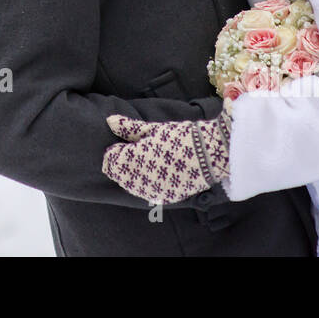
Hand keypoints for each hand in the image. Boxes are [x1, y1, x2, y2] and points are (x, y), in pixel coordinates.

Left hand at [101, 111, 230, 204]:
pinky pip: (147, 194)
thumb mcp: (152, 129)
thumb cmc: (179, 136)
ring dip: (131, 175)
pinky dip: (145, 185)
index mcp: (133, 159)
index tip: (123, 144)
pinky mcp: (165, 197)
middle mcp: (139, 178)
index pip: (110, 160)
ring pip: (130, 186)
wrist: (209, 153)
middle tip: (131, 152)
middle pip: (118, 175)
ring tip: (143, 162)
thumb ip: (128, 127)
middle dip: (121, 163)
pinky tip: (153, 174)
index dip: (115, 151)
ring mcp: (152, 190)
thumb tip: (109, 120)